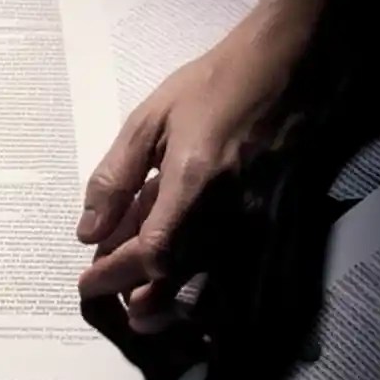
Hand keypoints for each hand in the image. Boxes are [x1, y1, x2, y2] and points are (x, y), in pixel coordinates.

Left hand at [76, 6, 312, 332]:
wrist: (292, 66)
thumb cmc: (217, 86)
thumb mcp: (150, 120)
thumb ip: (115, 179)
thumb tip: (87, 232)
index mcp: (196, 184)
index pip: (150, 255)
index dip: (114, 277)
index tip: (88, 282)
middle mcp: (233, 215)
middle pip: (183, 287)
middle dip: (141, 303)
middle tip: (114, 300)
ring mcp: (262, 228)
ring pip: (219, 298)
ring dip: (178, 312)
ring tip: (146, 307)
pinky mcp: (282, 231)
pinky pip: (249, 288)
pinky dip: (218, 305)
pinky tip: (195, 305)